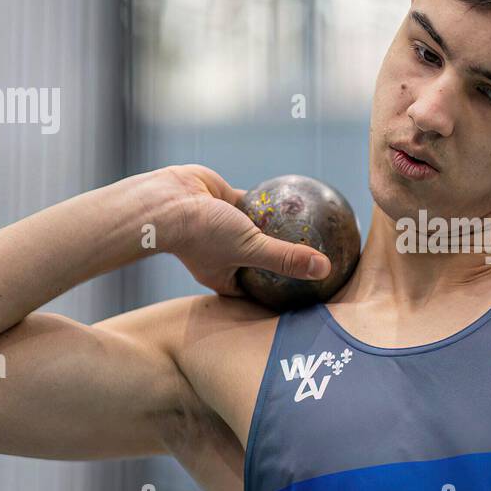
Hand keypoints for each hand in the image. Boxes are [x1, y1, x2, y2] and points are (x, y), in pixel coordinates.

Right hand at [159, 165, 330, 296]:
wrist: (166, 202)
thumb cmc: (203, 234)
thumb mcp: (250, 250)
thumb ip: (286, 260)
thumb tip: (325, 270)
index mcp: (226, 278)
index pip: (261, 291)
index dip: (282, 294)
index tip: (308, 293)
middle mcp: (225, 256)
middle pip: (264, 261)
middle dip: (287, 260)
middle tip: (319, 260)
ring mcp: (226, 229)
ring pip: (262, 230)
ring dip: (281, 228)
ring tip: (313, 229)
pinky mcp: (226, 203)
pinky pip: (255, 203)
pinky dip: (271, 201)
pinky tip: (298, 196)